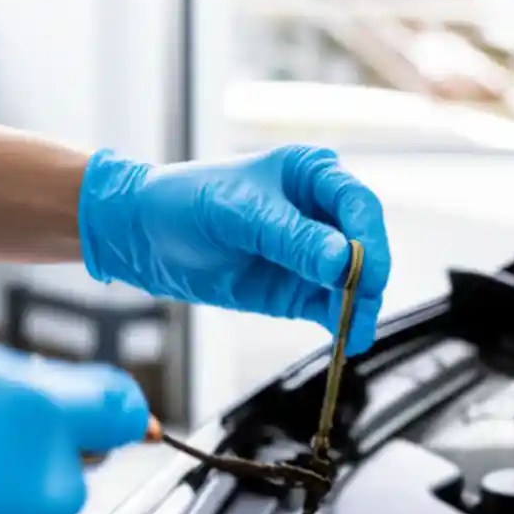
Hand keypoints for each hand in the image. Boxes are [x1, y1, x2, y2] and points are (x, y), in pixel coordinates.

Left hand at [78, 145, 390, 355]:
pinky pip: (333, 308)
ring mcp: (315, 255)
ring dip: (360, 307)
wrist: (144, 236)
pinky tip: (347, 339)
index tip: (363, 270)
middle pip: (366, 246)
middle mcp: (322, 213)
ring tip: (354, 333)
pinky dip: (343, 324)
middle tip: (361, 304)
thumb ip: (292, 237)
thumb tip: (343, 260)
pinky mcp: (301, 290)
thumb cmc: (186, 201)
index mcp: (313, 175)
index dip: (369, 238)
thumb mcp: (238, 213)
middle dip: (369, 278)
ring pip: (356, 282)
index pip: (359, 205)